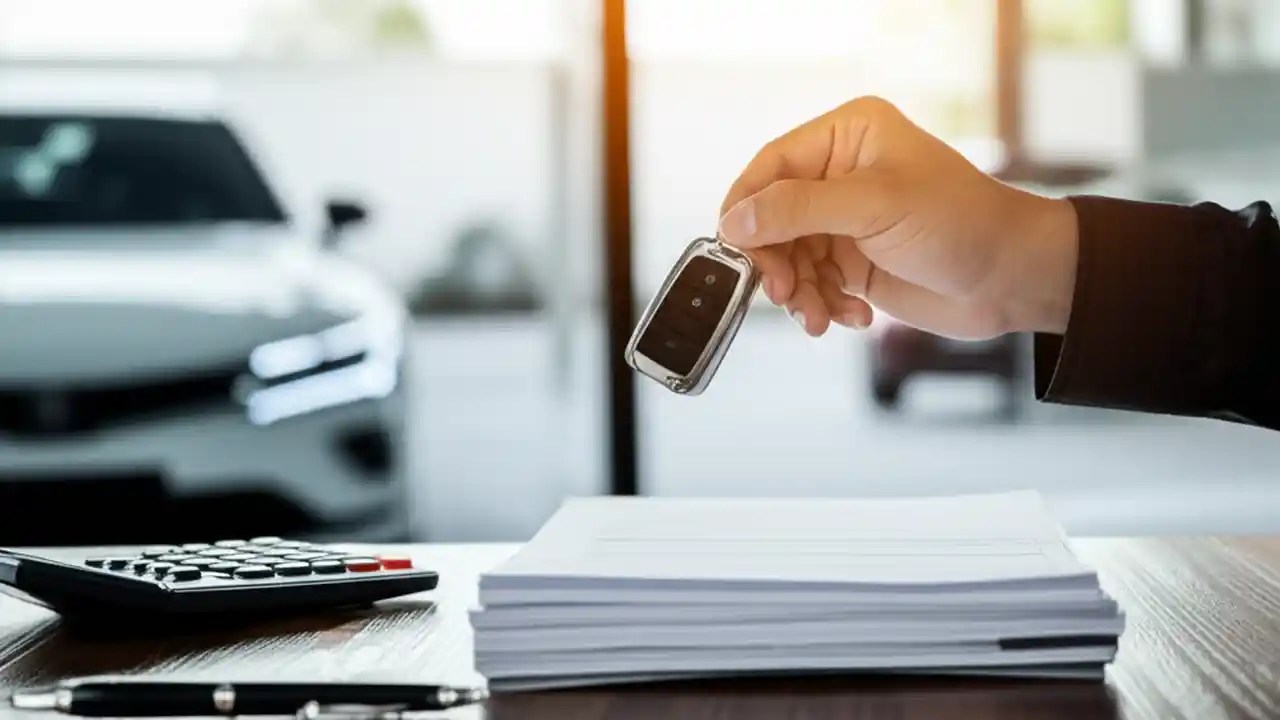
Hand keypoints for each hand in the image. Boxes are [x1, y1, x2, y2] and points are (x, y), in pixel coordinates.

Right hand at [718, 96, 1078, 338]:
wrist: (1012, 278)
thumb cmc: (962, 223)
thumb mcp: (874, 207)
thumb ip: (798, 210)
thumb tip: (735, 220)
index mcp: (847, 136)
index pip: (772, 165)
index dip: (747, 206)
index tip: (733, 247)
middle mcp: (840, 174)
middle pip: (772, 218)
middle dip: (775, 261)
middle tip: (783, 293)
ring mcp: (845, 221)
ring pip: (788, 258)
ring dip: (798, 294)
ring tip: (819, 317)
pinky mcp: (853, 262)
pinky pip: (811, 285)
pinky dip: (821, 306)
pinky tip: (850, 317)